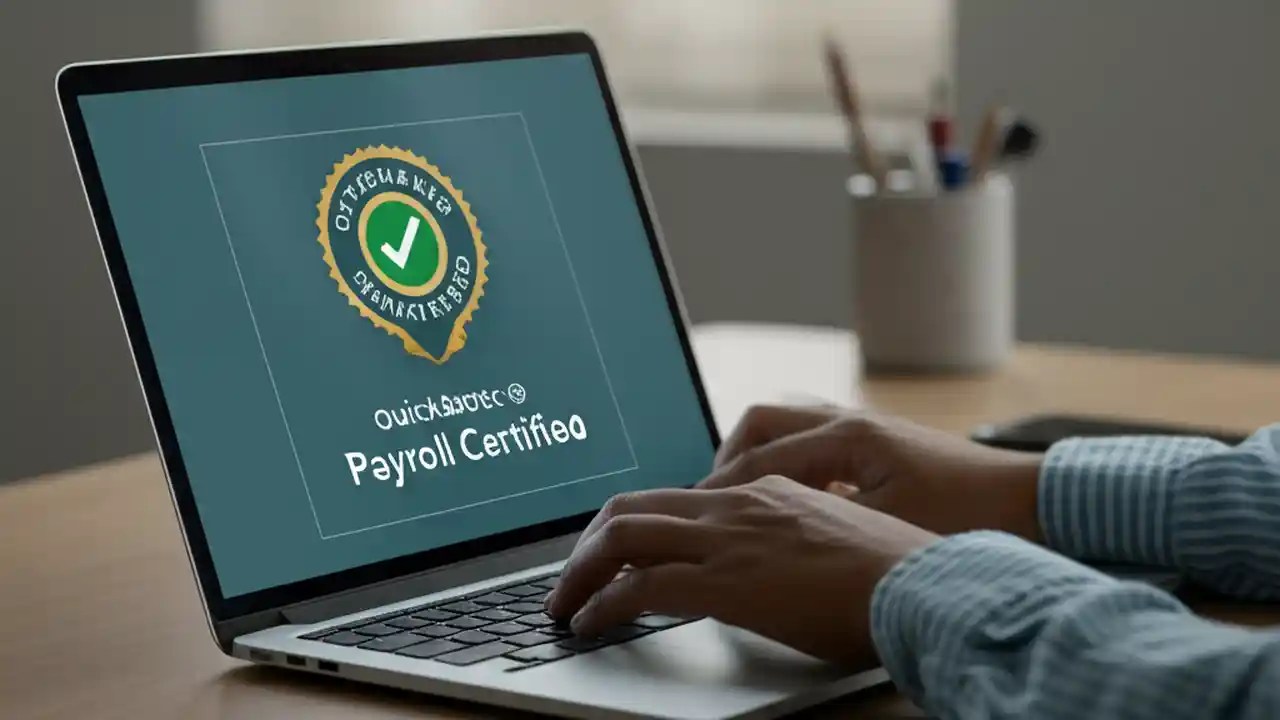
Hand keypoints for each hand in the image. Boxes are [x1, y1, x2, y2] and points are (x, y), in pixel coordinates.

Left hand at [544, 475, 937, 665]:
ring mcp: (729, 539)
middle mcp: (738, 504)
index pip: (678, 498)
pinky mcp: (726, 582)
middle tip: (573, 573)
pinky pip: (640, 586)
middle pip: (634, 505)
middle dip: (591, 541)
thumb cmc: (895, 575)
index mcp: (765, 491)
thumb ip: (788, 543)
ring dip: (582, 569)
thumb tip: (767, 570)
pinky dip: (602, 604)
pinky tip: (589, 623)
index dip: (637, 525)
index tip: (617, 552)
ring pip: (624, 535)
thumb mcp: (832, 541)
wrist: (924, 586)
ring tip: (565, 601)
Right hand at [706, 405, 1043, 540]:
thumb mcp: (885, 525)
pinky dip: (792, 465)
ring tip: (746, 497)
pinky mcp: (883, 446)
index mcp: (846, 436)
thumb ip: (821, 520)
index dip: (719, 489)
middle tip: (713, 500)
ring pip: (789, 428)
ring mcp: (867, 430)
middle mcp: (851, 422)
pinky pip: (816, 444)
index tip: (693, 513)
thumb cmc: (966, 516)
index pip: (758, 458)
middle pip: (763, 423)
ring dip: (760, 458)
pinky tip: (798, 502)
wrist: (1034, 502)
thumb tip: (767, 528)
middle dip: (729, 460)